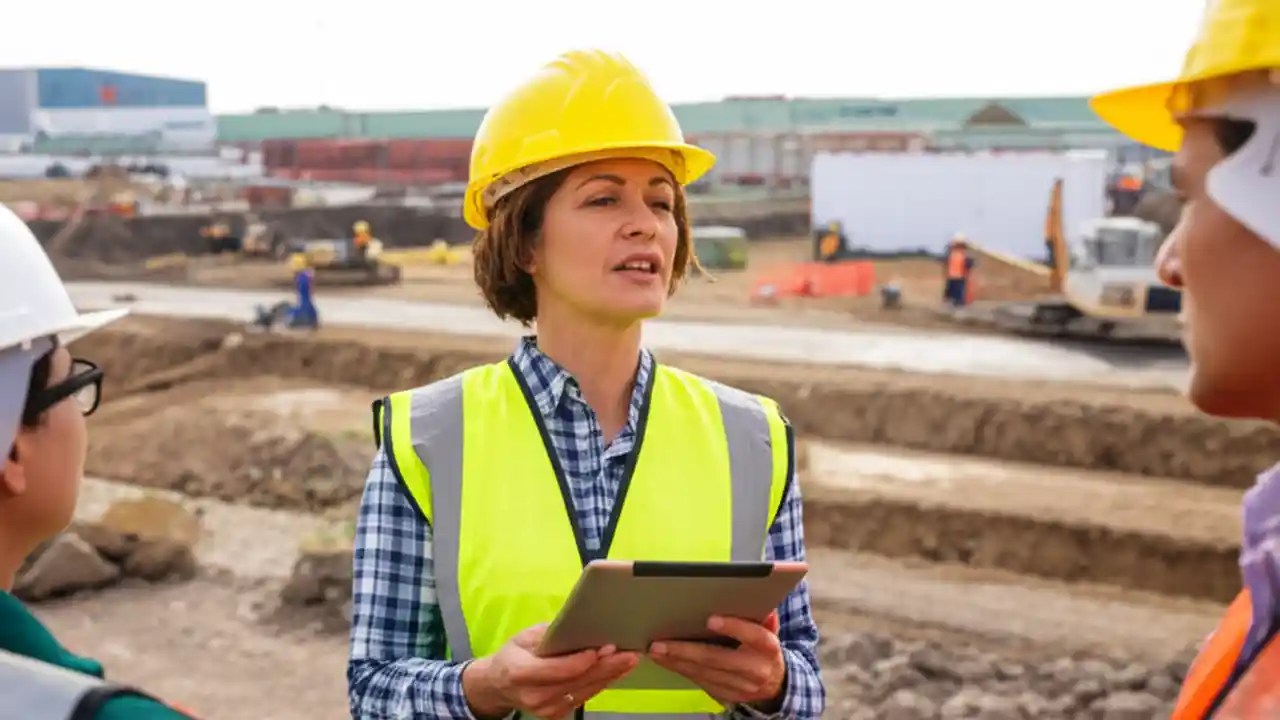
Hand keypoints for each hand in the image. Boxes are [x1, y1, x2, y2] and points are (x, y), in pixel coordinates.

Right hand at [463, 624, 638, 719]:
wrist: (498, 685)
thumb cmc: (513, 655)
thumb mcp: (525, 636)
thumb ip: (552, 633)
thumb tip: (580, 623)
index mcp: (521, 672)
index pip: (560, 669)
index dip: (585, 660)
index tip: (605, 647)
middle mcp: (534, 695)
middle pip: (578, 681)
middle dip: (607, 666)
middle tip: (628, 652)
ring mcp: (546, 709)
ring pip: (586, 691)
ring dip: (610, 675)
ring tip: (629, 660)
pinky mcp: (557, 714)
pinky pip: (585, 696)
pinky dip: (602, 682)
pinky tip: (616, 671)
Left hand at [648, 612, 786, 708]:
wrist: (773, 685)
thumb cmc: (765, 650)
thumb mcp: (770, 630)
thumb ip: (765, 618)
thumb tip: (763, 606)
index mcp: (768, 648)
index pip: (753, 636)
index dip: (733, 627)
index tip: (711, 620)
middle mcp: (754, 669)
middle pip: (717, 659)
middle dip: (687, 650)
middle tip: (662, 642)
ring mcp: (739, 685)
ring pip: (704, 673)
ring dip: (676, 661)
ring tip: (656, 650)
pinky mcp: (725, 694)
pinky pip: (699, 681)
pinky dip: (680, 669)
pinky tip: (665, 660)